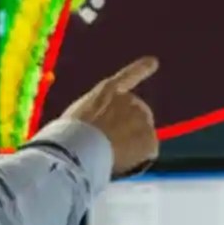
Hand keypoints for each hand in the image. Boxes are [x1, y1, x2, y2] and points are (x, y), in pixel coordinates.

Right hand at [61, 56, 159, 176]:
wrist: (78, 148)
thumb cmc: (69, 134)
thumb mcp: (78, 115)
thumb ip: (95, 116)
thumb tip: (102, 131)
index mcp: (108, 90)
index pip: (129, 76)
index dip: (142, 68)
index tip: (154, 61)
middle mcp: (129, 100)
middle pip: (137, 116)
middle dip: (129, 129)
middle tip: (109, 147)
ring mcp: (142, 119)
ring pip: (141, 137)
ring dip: (131, 146)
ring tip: (109, 156)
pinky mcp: (149, 140)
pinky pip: (146, 154)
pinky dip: (137, 161)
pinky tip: (120, 163)